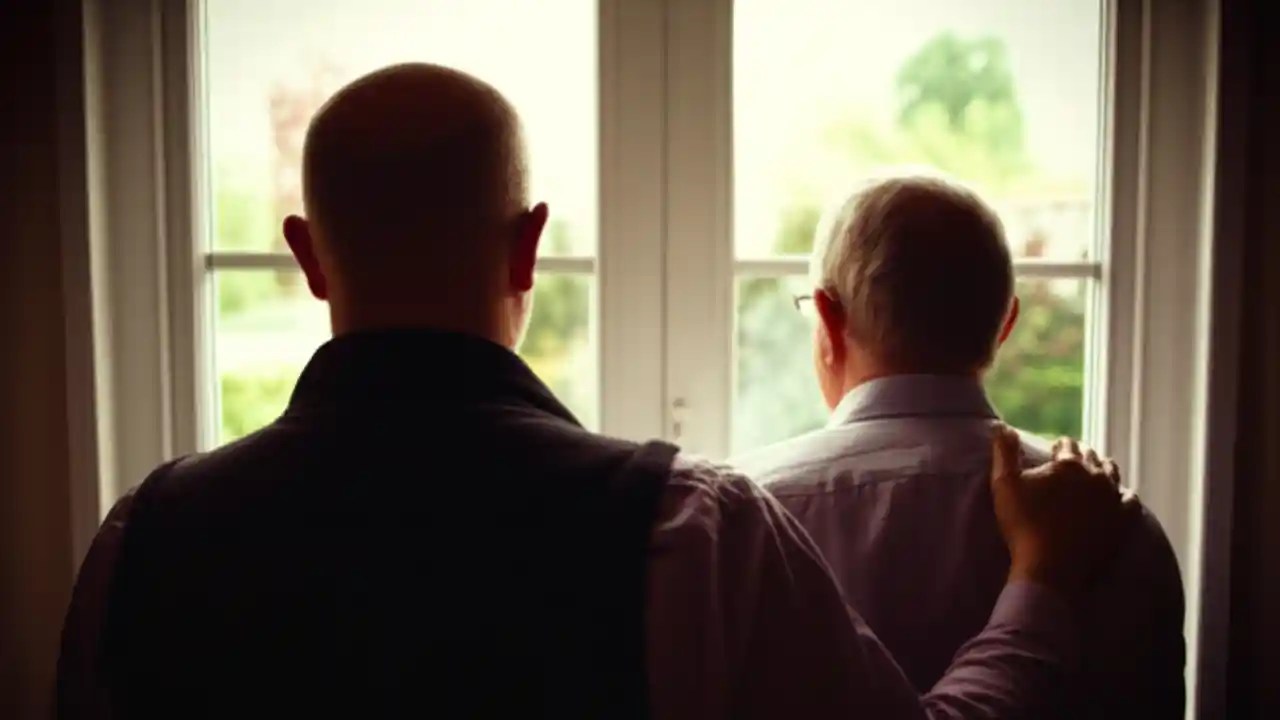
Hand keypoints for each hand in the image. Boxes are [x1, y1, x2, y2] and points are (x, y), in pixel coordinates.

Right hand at [989, 424, 1134, 595]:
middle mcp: (1096, 475)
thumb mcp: (1004, 484)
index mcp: (1069, 464)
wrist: (1050, 569)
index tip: (1052, 452)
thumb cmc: (1023, 525)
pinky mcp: (1123, 520)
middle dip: (1080, 456)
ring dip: (1102, 470)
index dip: (1058, 446)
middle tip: (1069, 465)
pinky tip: (1116, 497)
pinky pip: (1131, 499)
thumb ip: (1004, 452)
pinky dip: (1123, 494)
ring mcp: (1112, 498)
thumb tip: (1002, 425)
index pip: (1067, 443)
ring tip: (1091, 476)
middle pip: (1091, 456)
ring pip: (1112, 472)